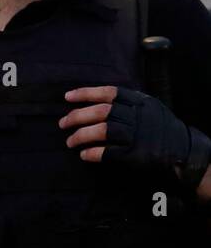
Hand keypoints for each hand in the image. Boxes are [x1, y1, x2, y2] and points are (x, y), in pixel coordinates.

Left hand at [61, 85, 210, 189]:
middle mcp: (138, 116)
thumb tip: (94, 102)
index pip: (108, 92)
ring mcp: (138, 135)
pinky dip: (93, 153)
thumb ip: (127, 103)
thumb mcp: (149, 109)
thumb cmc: (162, 130)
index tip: (67, 97)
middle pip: (101, 111)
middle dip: (76, 117)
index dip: (85, 93)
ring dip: (80, 136)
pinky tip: (84, 154)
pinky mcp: (136, 154)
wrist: (186, 153)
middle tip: (62, 124)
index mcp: (140, 102)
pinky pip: (108, 152)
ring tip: (70, 141)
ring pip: (102, 131)